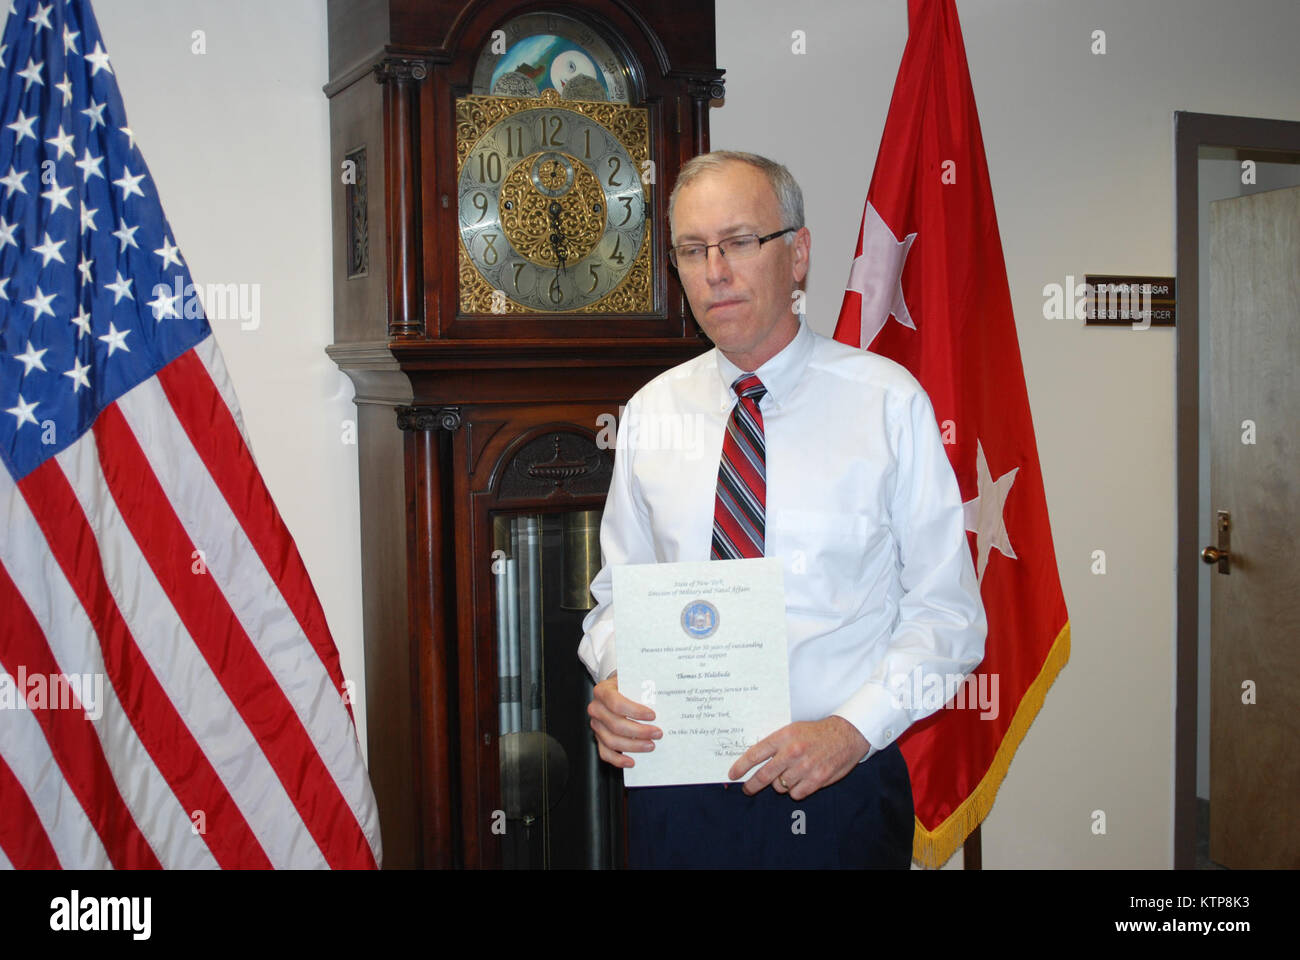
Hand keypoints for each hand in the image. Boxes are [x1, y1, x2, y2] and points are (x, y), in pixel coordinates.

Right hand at [588, 672, 661, 768]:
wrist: (615, 687)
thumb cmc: (626, 683)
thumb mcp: (633, 678)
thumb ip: (644, 687)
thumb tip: (664, 697)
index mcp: (603, 691)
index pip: (617, 703)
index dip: (635, 711)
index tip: (652, 715)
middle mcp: (596, 708)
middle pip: (616, 725)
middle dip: (639, 731)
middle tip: (657, 733)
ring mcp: (596, 724)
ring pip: (612, 741)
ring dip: (633, 746)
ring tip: (650, 745)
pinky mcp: (598, 737)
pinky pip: (605, 752)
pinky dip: (618, 760)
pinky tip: (632, 761)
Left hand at [728, 716, 869, 800]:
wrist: (845, 734)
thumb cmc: (816, 732)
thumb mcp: (793, 730)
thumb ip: (775, 743)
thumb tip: (755, 759)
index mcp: (784, 737)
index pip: (755, 754)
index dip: (741, 766)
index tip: (733, 774)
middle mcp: (792, 752)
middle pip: (764, 775)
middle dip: (752, 785)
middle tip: (747, 789)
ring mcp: (804, 767)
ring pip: (780, 786)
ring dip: (780, 784)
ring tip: (788, 775)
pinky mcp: (817, 779)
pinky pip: (796, 793)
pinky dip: (795, 791)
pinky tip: (800, 781)